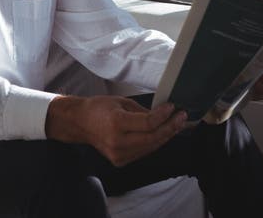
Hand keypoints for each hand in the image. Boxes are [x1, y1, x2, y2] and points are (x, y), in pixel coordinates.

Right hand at [45, 94, 187, 166]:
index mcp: (116, 123)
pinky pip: (143, 152)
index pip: (148, 124)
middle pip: (152, 138)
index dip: (163, 116)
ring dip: (166, 136)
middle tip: (182, 117)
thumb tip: (162, 114)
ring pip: (150, 147)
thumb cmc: (99, 108)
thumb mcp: (121, 102)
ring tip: (176, 124)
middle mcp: (118, 142)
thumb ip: (142, 111)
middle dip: (170, 127)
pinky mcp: (121, 161)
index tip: (172, 107)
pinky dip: (154, 142)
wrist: (81, 123)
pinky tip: (163, 133)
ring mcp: (119, 155)